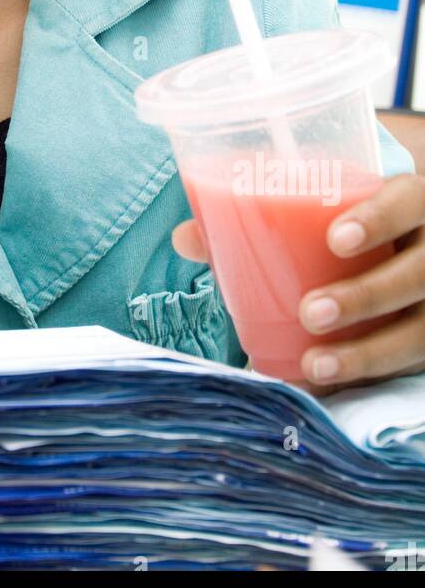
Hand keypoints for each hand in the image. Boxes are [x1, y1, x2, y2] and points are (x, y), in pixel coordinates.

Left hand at [173, 173, 424, 393]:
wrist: (407, 238)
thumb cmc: (353, 213)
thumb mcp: (323, 203)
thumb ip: (261, 215)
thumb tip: (186, 238)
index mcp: (411, 197)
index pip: (409, 199)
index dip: (380, 218)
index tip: (336, 238)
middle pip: (420, 272)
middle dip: (367, 296)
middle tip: (311, 313)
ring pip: (422, 329)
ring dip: (369, 352)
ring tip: (315, 366)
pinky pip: (415, 361)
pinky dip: (371, 377)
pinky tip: (330, 390)